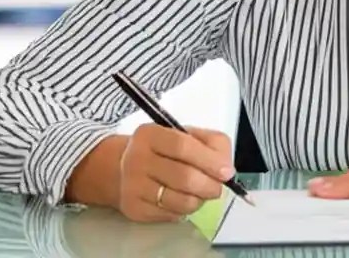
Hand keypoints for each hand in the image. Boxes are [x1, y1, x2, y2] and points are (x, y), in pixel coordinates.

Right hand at [115, 124, 234, 222]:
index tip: (227, 173)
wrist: (122, 169)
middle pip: (184, 177)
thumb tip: (226, 170)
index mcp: (150, 134)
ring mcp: (132, 185)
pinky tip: (180, 200)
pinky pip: (171, 215)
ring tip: (199, 194)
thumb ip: (210, 144)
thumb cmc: (162, 151)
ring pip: (180, 201)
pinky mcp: (133, 208)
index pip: (183, 146)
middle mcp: (137, 158)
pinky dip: (183, 210)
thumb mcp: (184, 135)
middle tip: (217, 188)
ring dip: (199, 200)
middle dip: (209, 186)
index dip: (209, 160)